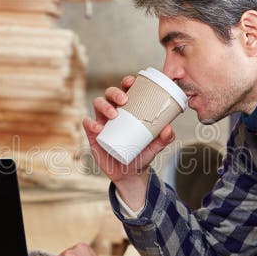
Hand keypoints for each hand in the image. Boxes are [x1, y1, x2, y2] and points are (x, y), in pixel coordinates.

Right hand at [83, 75, 175, 208]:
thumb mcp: (155, 147)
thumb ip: (164, 138)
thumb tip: (168, 128)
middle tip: (124, 100)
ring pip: (98, 104)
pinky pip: (88, 124)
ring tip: (114, 115)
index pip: (126, 90)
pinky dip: (91, 123)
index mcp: (129, 109)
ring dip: (104, 106)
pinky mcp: (93, 134)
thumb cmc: (142, 154)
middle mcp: (114, 111)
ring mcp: (102, 121)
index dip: (127, 82)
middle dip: (115, 92)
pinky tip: (99, 128)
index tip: (131, 82)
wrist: (129, 173)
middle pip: (110, 94)